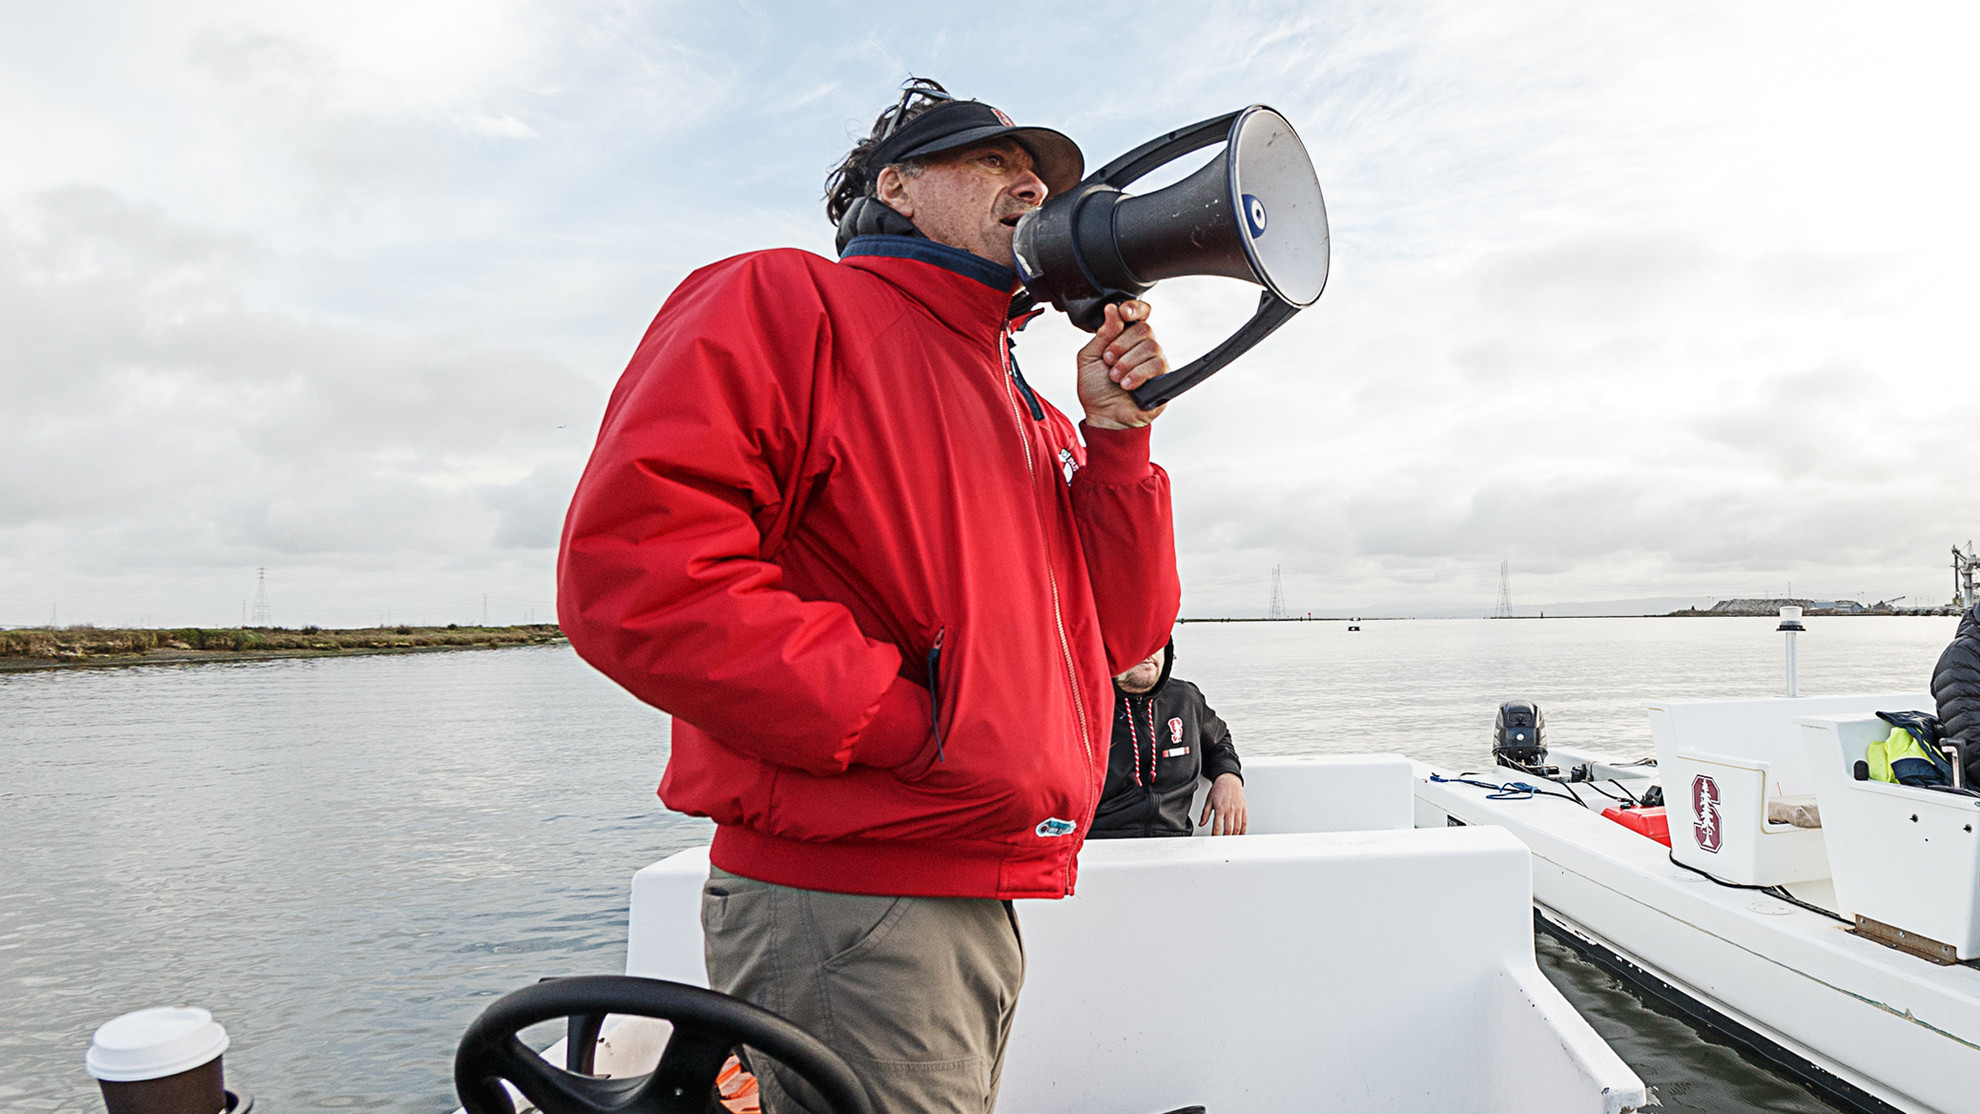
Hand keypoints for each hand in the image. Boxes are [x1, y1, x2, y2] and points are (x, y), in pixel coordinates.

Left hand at [1076, 300, 1169, 428]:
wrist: (1103, 417)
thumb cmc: (1096, 389)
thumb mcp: (1090, 357)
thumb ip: (1103, 333)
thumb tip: (1112, 309)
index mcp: (1126, 338)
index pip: (1140, 313)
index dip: (1135, 309)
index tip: (1123, 313)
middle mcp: (1143, 347)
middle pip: (1144, 328)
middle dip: (1121, 344)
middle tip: (1108, 360)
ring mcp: (1155, 362)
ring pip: (1151, 347)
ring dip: (1127, 363)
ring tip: (1115, 378)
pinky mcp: (1164, 379)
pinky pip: (1158, 365)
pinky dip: (1138, 374)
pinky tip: (1127, 385)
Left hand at [1199, 773, 1246, 834]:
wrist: (1229, 780)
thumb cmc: (1219, 789)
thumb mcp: (1209, 800)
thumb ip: (1205, 814)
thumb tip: (1201, 823)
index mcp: (1220, 808)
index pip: (1217, 826)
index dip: (1215, 835)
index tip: (1214, 839)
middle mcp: (1230, 810)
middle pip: (1229, 829)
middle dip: (1226, 838)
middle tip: (1223, 843)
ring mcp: (1238, 810)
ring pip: (1238, 827)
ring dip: (1234, 836)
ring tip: (1231, 840)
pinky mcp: (1243, 809)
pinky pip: (1245, 822)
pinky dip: (1243, 830)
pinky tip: (1240, 834)